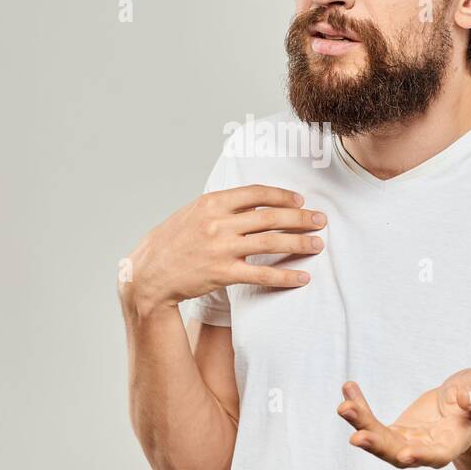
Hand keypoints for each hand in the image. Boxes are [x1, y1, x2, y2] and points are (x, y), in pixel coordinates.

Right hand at [120, 184, 325, 314]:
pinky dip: (285, 275)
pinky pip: (261, 274)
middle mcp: (218, 222)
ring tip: (317, 244)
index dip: (282, 195)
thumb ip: (221, 207)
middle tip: (321, 220)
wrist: (149, 274)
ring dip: (299, 243)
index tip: (300, 199)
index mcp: (211, 203)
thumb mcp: (192, 214)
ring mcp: (220, 248)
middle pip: (270, 216)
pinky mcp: (222, 273)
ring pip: (270, 242)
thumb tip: (253, 202)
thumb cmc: (171, 243)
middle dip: (300, 217)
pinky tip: (302, 276)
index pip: (256, 193)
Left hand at [337, 368, 470, 468]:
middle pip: (399, 454)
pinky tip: (348, 389)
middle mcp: (427, 450)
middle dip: (378, 446)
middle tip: (356, 437)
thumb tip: (465, 398)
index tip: (405, 455)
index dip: (423, 456)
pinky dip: (360, 408)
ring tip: (344, 407)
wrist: (464, 406)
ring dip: (361, 426)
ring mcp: (408, 443)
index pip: (438, 455)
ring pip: (380, 441)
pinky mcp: (394, 433)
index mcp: (453, 443)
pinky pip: (372, 424)